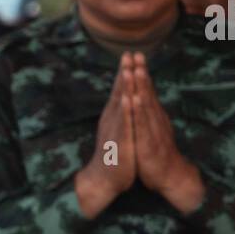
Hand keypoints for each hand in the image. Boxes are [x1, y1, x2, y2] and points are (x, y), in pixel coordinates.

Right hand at [75, 53, 136, 217]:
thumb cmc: (113, 156)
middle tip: (128, 53)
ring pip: (119, 105)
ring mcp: (115, 131)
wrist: (104, 179)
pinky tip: (126, 98)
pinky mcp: (119, 143)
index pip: (119, 90)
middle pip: (118, 93)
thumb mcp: (118, 131)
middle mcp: (112, 120)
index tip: (129, 55)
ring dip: (123, 87)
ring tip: (127, 69)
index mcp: (114, 117)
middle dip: (124, 72)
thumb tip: (123, 100)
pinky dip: (124, 111)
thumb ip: (121, 115)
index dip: (125, 72)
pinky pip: (123, 124)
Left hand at [130, 53, 203, 213]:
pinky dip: (139, 111)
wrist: (171, 177)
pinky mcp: (150, 143)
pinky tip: (134, 99)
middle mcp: (155, 120)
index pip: (146, 91)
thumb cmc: (159, 154)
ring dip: (141, 87)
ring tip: (135, 69)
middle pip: (148, 92)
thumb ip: (150, 116)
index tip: (135, 55)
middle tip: (136, 54)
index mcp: (153, 117)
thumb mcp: (152, 131)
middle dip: (141, 72)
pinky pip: (143, 125)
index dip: (141, 73)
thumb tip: (146, 101)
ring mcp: (154, 131)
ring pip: (146, 105)